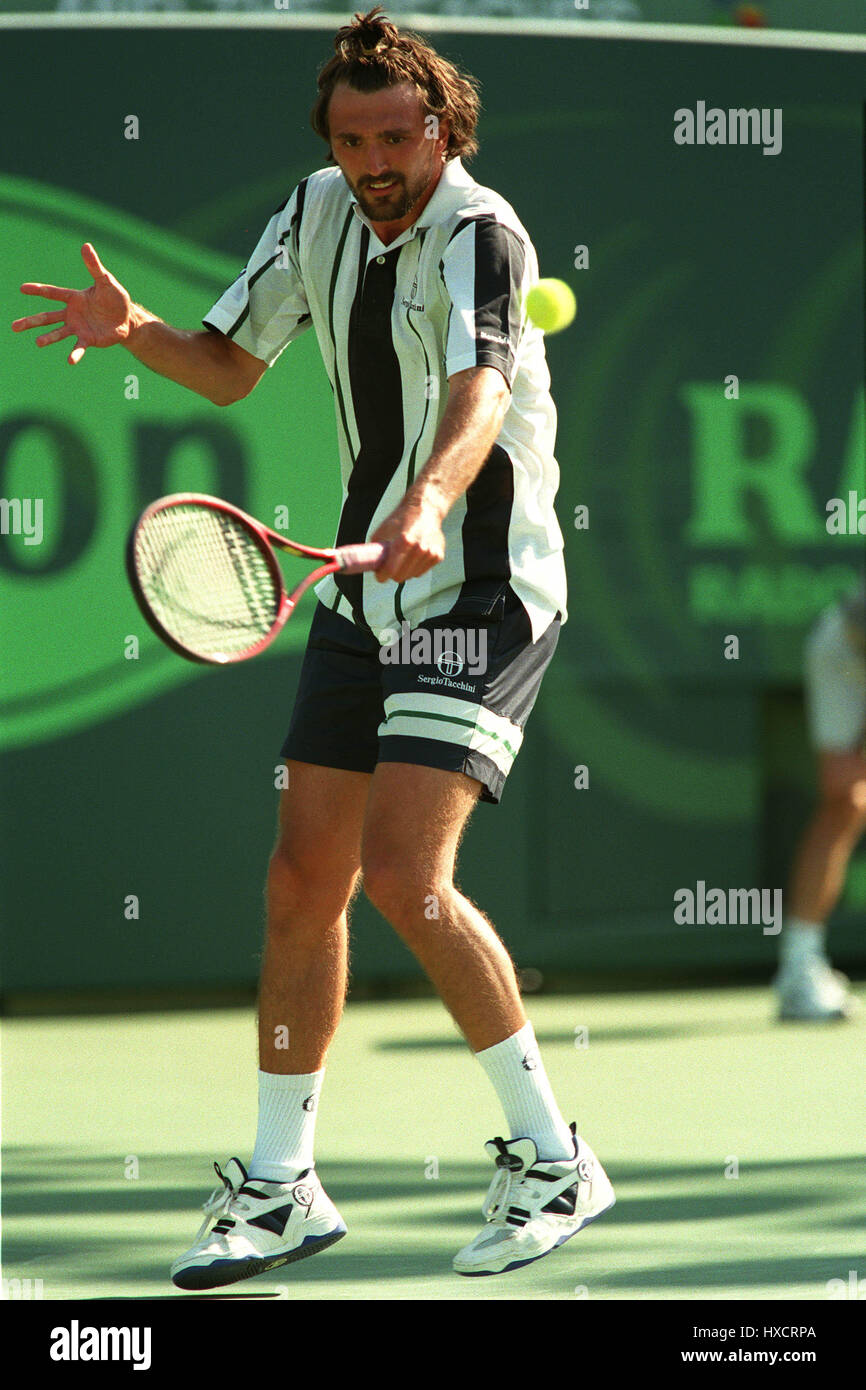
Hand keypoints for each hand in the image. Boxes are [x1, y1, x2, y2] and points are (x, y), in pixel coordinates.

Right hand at [12, 243, 134, 364]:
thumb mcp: (106, 281)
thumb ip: (94, 267)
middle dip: (31, 322)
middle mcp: (72, 314)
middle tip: (13, 327)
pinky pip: (79, 347)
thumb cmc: (115, 299)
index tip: (22, 288)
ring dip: (48, 338)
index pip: (52, 293)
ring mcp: (78, 328)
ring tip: (38, 342)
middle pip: (47, 317)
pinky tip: (70, 360)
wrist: (127, 319)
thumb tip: (86, 246)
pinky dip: (75, 353)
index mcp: (74, 298)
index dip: (38, 290)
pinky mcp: (88, 340)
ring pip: (59, 333)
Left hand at [370, 496, 445, 583]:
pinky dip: (415, 567)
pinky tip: (413, 556)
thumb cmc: (403, 518)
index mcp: (404, 541)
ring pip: (411, 575)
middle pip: (401, 576)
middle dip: (392, 574)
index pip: (390, 570)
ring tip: (403, 557)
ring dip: (405, 570)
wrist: (425, 509)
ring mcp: (430, 553)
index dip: (382, 576)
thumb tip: (371, 566)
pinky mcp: (438, 556)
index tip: (380, 576)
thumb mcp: (383, 531)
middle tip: (389, 566)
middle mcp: (419, 548)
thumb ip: (376, 550)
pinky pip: (421, 571)